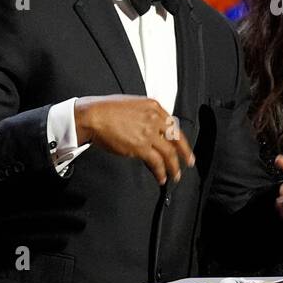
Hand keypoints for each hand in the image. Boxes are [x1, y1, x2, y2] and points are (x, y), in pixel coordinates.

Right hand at [73, 95, 194, 184]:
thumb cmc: (106, 110)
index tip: (183, 147)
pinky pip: (156, 162)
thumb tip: (151, 130)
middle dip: (185, 154)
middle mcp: (155, 119)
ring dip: (174, 167)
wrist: (93, 116)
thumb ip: (145, 116)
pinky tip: (161, 178)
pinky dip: (161, 172)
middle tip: (189, 163)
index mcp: (154, 107)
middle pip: (176, 139)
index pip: (173, 125)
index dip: (180, 139)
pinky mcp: (140, 146)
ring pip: (169, 153)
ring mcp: (149, 133)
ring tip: (175, 176)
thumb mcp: (132, 105)